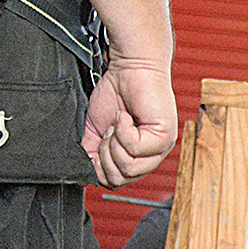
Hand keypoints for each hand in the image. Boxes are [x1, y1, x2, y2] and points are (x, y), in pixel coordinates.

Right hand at [82, 60, 176, 186]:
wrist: (130, 67)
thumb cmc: (117, 92)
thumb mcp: (97, 129)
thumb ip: (91, 152)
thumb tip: (82, 170)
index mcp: (139, 157)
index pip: (116, 182)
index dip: (99, 166)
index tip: (100, 141)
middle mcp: (152, 156)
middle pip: (121, 179)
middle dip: (105, 155)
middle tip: (109, 131)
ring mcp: (161, 148)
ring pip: (128, 167)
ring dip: (114, 143)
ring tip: (118, 123)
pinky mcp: (164, 136)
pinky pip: (134, 148)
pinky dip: (122, 130)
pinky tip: (126, 116)